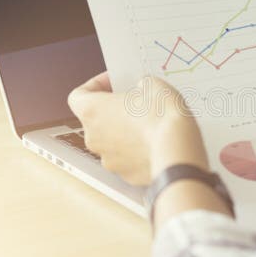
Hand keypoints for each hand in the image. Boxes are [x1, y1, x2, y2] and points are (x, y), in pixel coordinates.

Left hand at [67, 73, 208, 185]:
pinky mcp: (126, 174)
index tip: (113, 82)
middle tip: (136, 102)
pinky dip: (138, 151)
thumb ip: (142, 85)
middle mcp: (94, 138)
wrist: (178, 152)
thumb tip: (143, 90)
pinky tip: (156, 143)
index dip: (95, 86)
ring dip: (125, 132)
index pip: (78, 96)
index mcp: (92, 111)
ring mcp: (109, 159)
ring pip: (112, 142)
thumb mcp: (154, 86)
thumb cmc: (161, 118)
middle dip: (114, 110)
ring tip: (150, 124)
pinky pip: (128, 159)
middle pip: (96, 120)